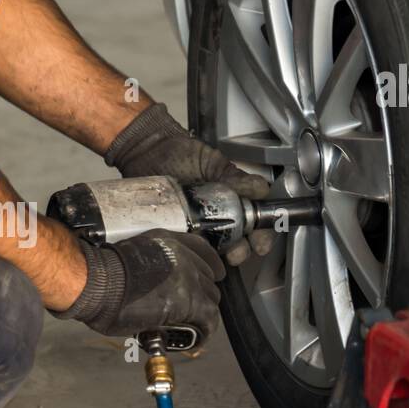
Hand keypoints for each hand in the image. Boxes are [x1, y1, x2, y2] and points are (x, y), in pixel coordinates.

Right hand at [55, 230, 224, 340]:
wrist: (97, 284)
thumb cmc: (100, 276)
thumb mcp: (131, 256)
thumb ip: (150, 266)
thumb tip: (154, 287)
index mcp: (167, 241)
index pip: (202, 249)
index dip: (209, 266)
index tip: (211, 275)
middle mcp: (183, 255)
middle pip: (207, 278)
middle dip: (201, 294)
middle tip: (188, 310)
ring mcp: (189, 278)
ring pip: (210, 299)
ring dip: (201, 313)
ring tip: (188, 326)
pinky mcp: (190, 302)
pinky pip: (208, 319)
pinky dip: (204, 331)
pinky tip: (195, 338)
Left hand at [106, 103, 274, 265]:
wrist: (147, 151)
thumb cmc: (181, 155)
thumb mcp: (213, 164)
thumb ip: (235, 177)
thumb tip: (261, 189)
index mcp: (231, 201)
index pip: (253, 223)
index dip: (261, 236)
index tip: (260, 243)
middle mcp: (215, 217)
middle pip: (237, 243)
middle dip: (242, 251)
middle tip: (239, 251)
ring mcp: (194, 227)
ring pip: (213, 249)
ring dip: (220, 255)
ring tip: (222, 254)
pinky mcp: (173, 231)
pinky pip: (185, 246)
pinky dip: (192, 251)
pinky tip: (196, 248)